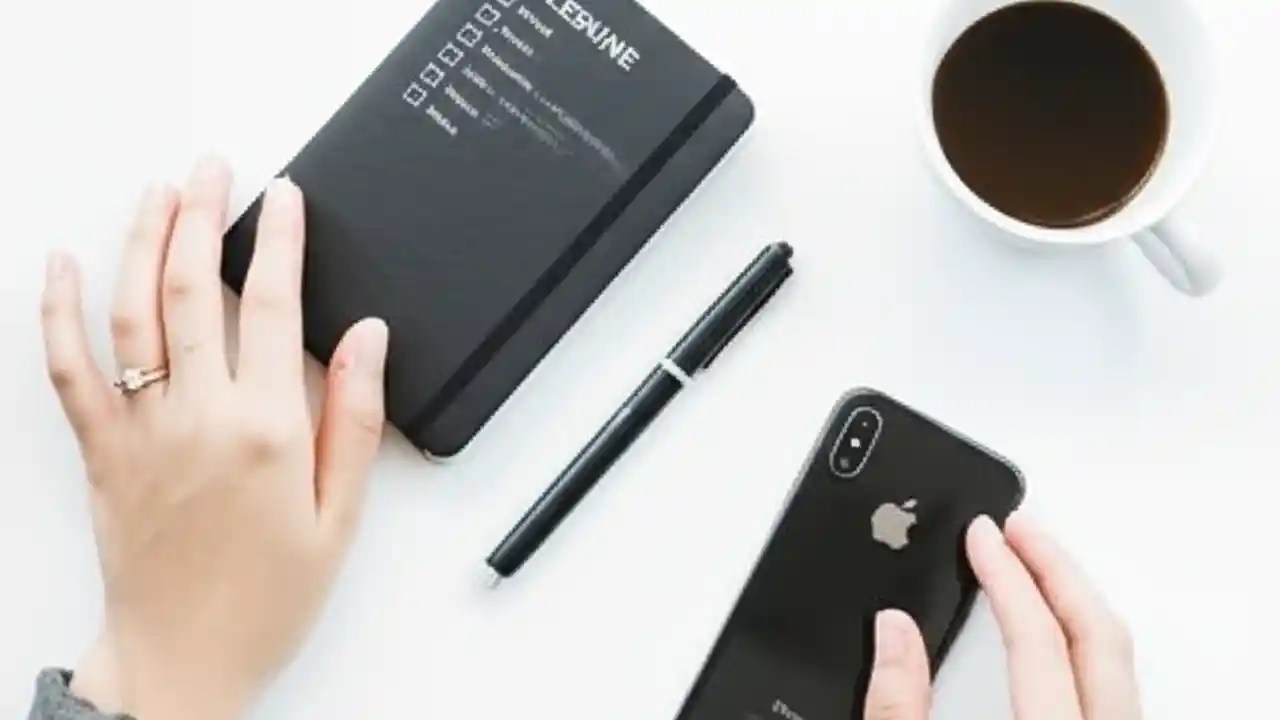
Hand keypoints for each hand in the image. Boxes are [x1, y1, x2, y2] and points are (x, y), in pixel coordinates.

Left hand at [40, 157, 388, 718]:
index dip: (280, 240)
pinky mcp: (100, 452)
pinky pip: (67, 370)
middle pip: (194, 289)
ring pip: (132, 313)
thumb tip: (365, 338)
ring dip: (143, 242)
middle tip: (213, 168)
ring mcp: (140, 431)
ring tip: (158, 191)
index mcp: (269, 430)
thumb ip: (355, 418)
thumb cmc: (267, 597)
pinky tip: (62, 267)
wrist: (183, 661)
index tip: (284, 196)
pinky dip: (58, 313)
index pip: (274, 305)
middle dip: (203, 215)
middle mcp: (200, 418)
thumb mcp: (341, 514)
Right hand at [863, 514, 1141, 719]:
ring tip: (1035, 564)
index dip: (1008, 577)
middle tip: (1018, 528)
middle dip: (1056, 569)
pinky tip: (1052, 628)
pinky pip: (1114, 681)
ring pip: (1117, 658)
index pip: (1039, 641)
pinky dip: (1084, 639)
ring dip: (1075, 600)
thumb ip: (897, 708)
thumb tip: (894, 631)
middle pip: (1100, 636)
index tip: (983, 535)